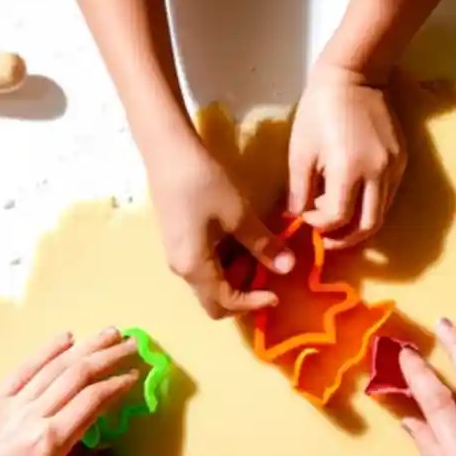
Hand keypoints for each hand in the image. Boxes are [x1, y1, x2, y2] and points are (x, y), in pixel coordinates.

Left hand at [0, 329, 140, 455]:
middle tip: (131, 344)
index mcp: (51, 440)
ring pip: (54, 367)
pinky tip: (65, 338)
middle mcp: (34, 414)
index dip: (116, 385)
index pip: (92, 402)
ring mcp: (12, 402)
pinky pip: (24, 368)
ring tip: (108, 333)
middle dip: (107, 356)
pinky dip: (46, 350)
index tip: (134, 375)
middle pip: (77, 375)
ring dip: (84, 347)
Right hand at [151, 142, 294, 317]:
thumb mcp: (238, 214)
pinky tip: (240, 243)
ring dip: (235, 279)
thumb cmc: (203, 183)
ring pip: (209, 283)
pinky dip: (225, 265)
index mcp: (194, 267)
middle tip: (268, 279)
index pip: (224, 303)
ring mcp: (177, 255)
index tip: (277, 295)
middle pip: (213, 300)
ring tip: (259, 258)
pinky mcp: (178, 241)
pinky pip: (204, 265)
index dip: (252, 303)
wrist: (168, 151)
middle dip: (242, 296)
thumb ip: (262, 244)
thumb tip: (288, 268)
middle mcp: (181, 269)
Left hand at [289, 63, 405, 249]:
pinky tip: (353, 198)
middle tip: (326, 238)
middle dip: (345, 239)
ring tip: (338, 221)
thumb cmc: (319, 110)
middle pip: (368, 227)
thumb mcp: (300, 150)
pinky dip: (370, 206)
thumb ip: (298, 190)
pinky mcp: (402, 161)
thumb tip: (297, 217)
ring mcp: (394, 168)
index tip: (306, 218)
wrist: (354, 76)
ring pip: (381, 214)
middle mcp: (378, 173)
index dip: (320, 226)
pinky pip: (388, 196)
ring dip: (359, 225)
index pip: (338, 218)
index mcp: (349, 169)